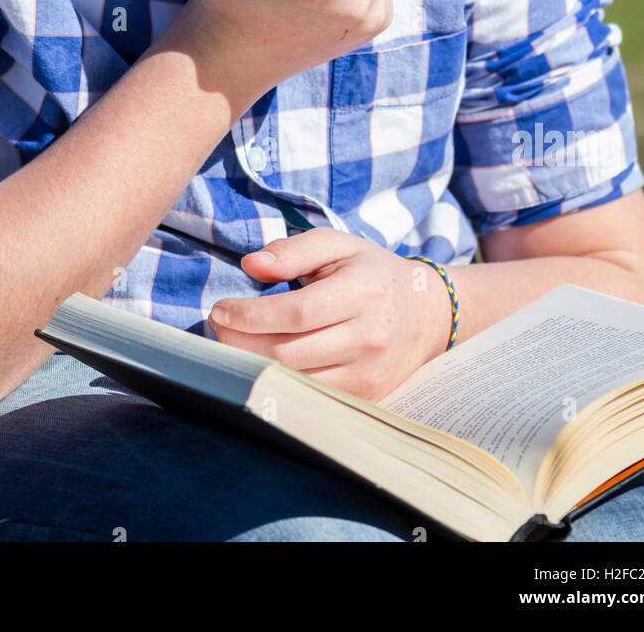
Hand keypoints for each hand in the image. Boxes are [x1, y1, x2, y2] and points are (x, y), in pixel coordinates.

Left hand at [207, 227, 451, 404]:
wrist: (425, 314)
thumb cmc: (371, 273)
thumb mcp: (339, 245)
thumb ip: (294, 250)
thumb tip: (251, 265)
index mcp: (362, 293)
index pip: (296, 313)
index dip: (251, 316)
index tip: (220, 309)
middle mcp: (368, 337)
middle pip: (289, 353)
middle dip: (241, 343)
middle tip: (218, 327)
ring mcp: (368, 373)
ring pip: (295, 381)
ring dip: (252, 366)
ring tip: (231, 345)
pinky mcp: (365, 397)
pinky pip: (311, 398)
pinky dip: (278, 384)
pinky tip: (258, 365)